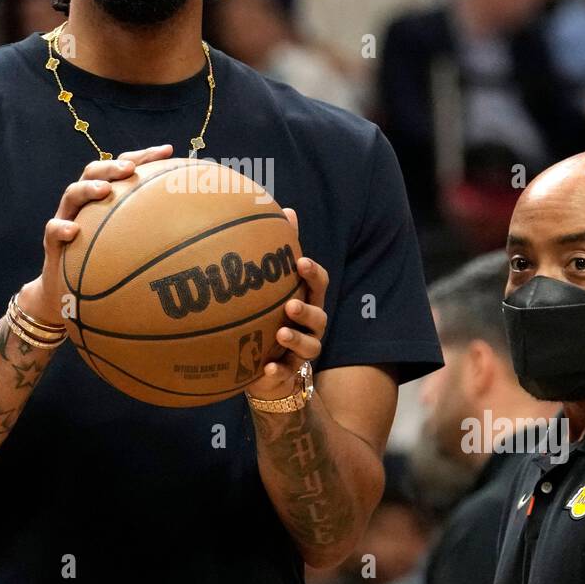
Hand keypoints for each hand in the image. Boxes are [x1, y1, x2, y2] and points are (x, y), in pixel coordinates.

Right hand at [17, 144, 175, 325]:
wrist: (67, 295)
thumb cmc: (106, 267)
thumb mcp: (133, 248)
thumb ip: (155, 232)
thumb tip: (198, 228)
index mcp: (106, 199)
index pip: (123, 168)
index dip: (144, 157)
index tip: (168, 151)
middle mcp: (86, 204)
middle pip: (95, 172)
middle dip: (113, 166)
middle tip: (131, 170)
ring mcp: (67, 218)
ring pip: (72, 194)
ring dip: (88, 188)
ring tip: (105, 190)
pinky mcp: (52, 242)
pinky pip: (52, 230)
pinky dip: (61, 228)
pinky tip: (73, 230)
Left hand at [246, 207, 328, 400]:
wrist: (267, 368)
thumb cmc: (270, 318)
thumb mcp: (274, 287)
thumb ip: (279, 252)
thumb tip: (287, 209)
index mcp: (307, 301)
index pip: (318, 284)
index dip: (313, 273)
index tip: (301, 262)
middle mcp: (311, 326)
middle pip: (319, 316)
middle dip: (307, 310)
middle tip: (291, 304)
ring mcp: (301, 351)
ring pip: (309, 346)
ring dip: (296, 339)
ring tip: (280, 333)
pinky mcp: (288, 373)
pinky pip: (285, 374)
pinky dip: (277, 372)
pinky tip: (265, 369)